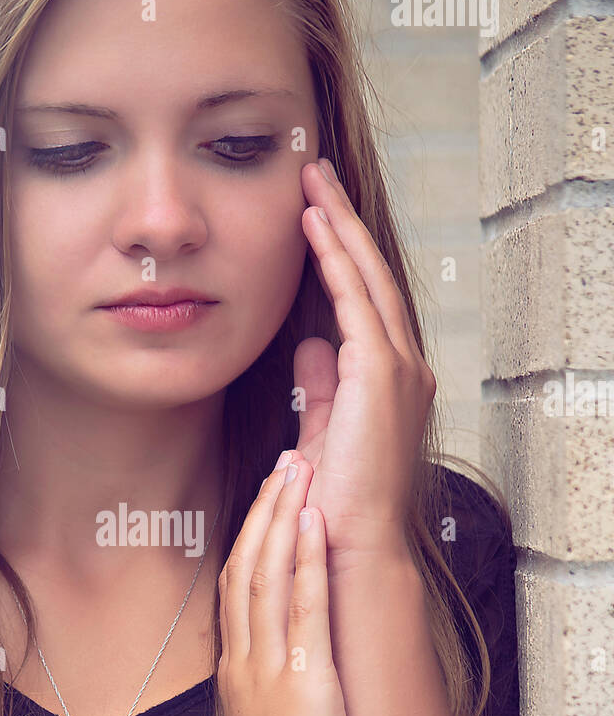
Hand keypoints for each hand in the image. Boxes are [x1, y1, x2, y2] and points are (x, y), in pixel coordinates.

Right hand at [218, 450, 351, 715]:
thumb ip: (259, 696)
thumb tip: (268, 673)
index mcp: (236, 673)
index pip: (237, 588)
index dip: (252, 537)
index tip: (270, 499)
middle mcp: (246, 662)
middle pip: (246, 567)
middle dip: (266, 509)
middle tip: (286, 460)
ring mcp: (270, 671)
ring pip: (267, 575)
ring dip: (283, 517)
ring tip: (299, 468)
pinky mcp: (304, 684)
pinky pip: (301, 609)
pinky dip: (305, 560)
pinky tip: (313, 522)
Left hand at [292, 158, 436, 572]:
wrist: (351, 542)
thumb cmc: (333, 497)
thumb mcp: (320, 428)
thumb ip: (320, 384)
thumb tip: (310, 343)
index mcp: (390, 378)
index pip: (363, 298)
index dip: (340, 251)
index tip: (314, 212)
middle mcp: (405, 366)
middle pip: (371, 276)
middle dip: (342, 222)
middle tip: (313, 174)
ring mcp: (400, 368)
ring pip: (367, 278)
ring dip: (338, 227)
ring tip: (310, 182)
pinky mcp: (382, 374)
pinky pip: (356, 302)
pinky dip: (335, 261)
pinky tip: (313, 226)